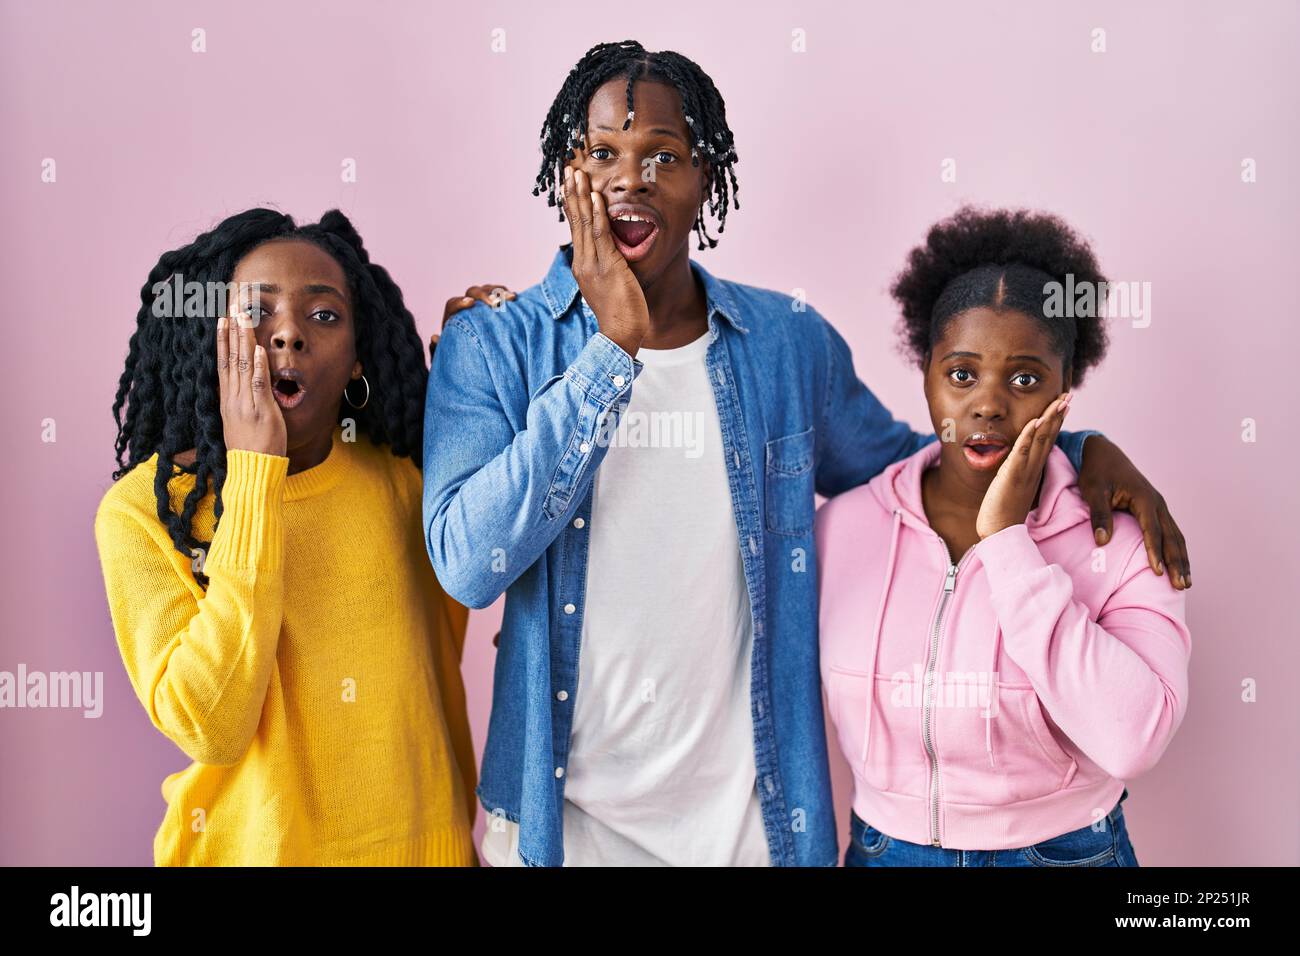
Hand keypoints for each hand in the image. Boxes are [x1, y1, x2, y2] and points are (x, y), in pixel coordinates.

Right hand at [216, 313, 286, 457]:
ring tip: (243, 318)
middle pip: (230, 358)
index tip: (222, 319)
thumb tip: (239, 384)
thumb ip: (238, 400)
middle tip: (232, 308)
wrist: (251, 470)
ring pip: (242, 366)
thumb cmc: (248, 448)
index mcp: (227, 399)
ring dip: (243, 341)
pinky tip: (259, 350)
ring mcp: (246, 403)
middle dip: (231, 331)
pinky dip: (259, 366)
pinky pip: (259, 385)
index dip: (222, 340)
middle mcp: (233, 397)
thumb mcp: (237, 421)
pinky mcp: (261, 411)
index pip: (222, 363)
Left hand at [432, 284, 516, 359]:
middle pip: (472, 293)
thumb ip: (439, 351)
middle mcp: (467, 309)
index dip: (460, 302)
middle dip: (484, 295)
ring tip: (511, 298)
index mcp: (452, 320)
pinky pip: (500, 296)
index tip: (471, 303)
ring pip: (488, 291)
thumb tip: (434, 337)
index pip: (452, 304)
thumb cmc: (461, 366)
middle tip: (495, 304)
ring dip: (499, 292)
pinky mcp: (495, 310)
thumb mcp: (448, 363)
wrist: (476, 371)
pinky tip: (515, 299)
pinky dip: (506, 295)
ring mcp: (482, 307)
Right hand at [560, 164, 648, 355]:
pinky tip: (595, 196)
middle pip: (575, 221)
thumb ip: (608, 266)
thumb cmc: (620, 313)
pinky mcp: (607, 266)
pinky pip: (600, 235)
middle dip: (572, 193)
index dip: (573, 204)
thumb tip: (614, 253)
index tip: (570, 184)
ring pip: (584, 223)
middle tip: (568, 169)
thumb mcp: (610, 284)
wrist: (620, 334)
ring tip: (577, 173)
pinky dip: (597, 214)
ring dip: (580, 196)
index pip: (576, 228)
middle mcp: (582, 261)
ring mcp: (592, 264)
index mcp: (582, 265)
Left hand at [976, 393, 1070, 538]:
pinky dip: (1029, 435)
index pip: (1047, 440)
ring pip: (1041, 440)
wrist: (999, 532)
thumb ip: (1017, 471)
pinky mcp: (1012, 476)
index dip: (1055, 421)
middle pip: (1049, 436)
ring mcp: (1024, 471)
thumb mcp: (1013, 484)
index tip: (1063, 404)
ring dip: (1050, 419)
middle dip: (1059, 414)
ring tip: (1060, 401)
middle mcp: (1033, 468)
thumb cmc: (1003, 510)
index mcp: (1033, 469)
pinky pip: (1022, 452)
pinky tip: (1035, 420)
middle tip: (1069, 395)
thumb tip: (1017, 461)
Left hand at [1078, 435, 1190, 589]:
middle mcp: (1157, 503)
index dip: (1155, 552)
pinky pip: (1171, 532)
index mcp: (1144, 498)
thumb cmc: (1096, 472)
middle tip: (1181, 585)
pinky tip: (1178, 565)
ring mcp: (1159, 506)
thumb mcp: (1093, 490)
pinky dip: (1176, 550)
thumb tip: (1102, 540)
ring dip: (1182, 559)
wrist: (1104, 453)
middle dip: (1178, 562)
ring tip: (1185, 582)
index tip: (1158, 573)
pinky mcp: (1156, 510)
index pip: (1152, 530)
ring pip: (1175, 536)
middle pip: (1172, 537)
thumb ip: (1099, 514)